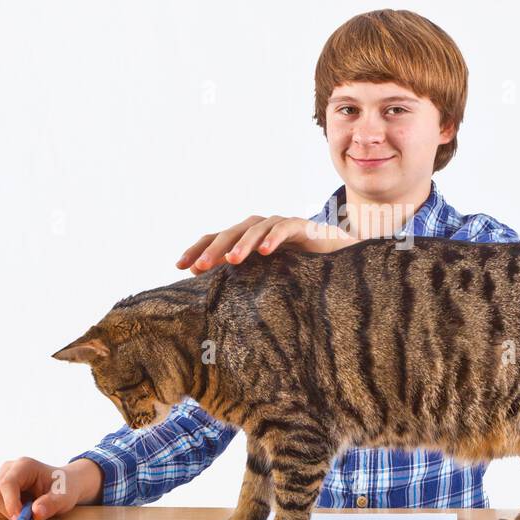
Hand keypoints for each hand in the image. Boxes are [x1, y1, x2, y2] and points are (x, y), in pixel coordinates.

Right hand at [0, 457, 101, 519]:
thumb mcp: (64, 496)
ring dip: (9, 513)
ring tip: (30, 508)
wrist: (63, 484)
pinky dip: (6, 514)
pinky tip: (22, 508)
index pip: (7, 483)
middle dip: (10, 511)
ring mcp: (1, 480)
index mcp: (24, 466)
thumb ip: (51, 504)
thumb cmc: (64, 487)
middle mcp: (8, 470)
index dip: (10, 503)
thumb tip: (36, 513)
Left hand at [176, 214, 357, 274]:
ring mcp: (281, 224)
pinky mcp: (303, 226)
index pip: (217, 239)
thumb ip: (240, 282)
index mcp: (247, 240)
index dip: (197, 250)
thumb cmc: (300, 272)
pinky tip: (265, 252)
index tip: (179, 267)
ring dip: (242, 243)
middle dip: (213, 249)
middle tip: (199, 267)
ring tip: (231, 261)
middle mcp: (260, 228)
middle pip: (231, 231)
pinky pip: (285, 228)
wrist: (339, 259)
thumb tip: (206, 294)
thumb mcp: (266, 279)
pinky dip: (274, 237)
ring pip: (255, 227)